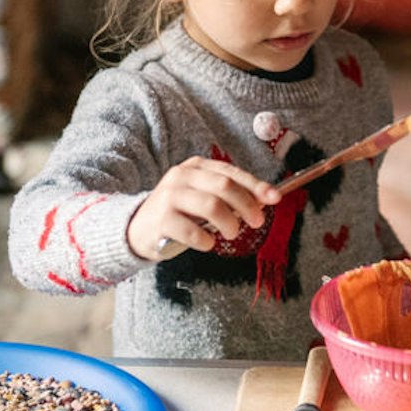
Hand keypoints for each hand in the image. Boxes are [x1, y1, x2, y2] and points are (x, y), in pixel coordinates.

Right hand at [126, 155, 280, 260]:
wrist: (136, 229)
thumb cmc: (178, 213)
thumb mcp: (201, 197)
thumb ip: (228, 196)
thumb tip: (264, 200)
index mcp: (196, 167)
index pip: (231, 172)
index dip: (256, 185)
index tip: (275, 198)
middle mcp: (182, 177)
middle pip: (224, 186)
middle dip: (246, 205)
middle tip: (256, 222)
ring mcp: (169, 196)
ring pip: (211, 206)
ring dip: (229, 223)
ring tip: (231, 234)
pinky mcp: (161, 220)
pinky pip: (193, 231)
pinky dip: (206, 240)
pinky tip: (207, 243)